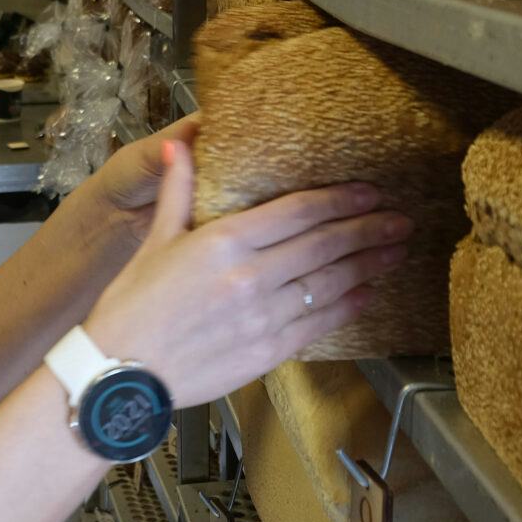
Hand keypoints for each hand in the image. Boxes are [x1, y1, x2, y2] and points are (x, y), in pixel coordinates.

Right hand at [83, 136, 412, 406]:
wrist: (120, 375)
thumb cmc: (131, 308)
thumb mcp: (153, 243)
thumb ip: (178, 193)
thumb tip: (179, 146)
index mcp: (222, 242)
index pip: (297, 212)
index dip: (340, 200)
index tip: (369, 193)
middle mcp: (250, 277)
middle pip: (324, 245)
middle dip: (368, 230)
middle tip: (401, 220)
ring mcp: (262, 317)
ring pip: (329, 284)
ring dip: (368, 266)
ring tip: (395, 252)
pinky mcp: (266, 352)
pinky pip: (319, 325)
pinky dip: (347, 307)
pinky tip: (368, 294)